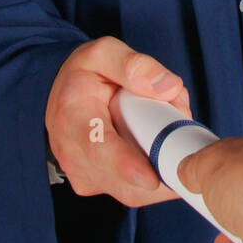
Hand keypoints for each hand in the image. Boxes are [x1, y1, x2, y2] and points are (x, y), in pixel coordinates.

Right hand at [45, 36, 191, 204]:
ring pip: (134, 189)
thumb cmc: (85, 75)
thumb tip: (169, 87)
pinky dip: (155, 171)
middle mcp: (73, 155)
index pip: (97, 149)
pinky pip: (135, 190)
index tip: (150, 178)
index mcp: (72, 117)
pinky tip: (155, 142)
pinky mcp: (98, 186)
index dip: (125, 166)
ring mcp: (85, 176)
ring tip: (163, 123)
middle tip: (179, 121)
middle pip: (123, 178)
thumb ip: (134, 65)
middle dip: (160, 159)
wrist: (63, 98)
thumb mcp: (104, 52)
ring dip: (161, 165)